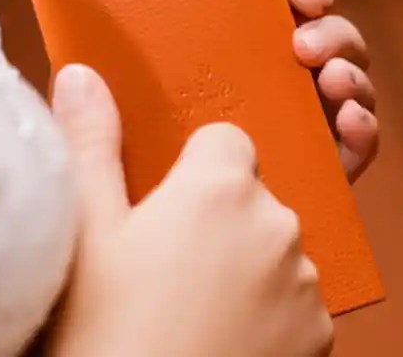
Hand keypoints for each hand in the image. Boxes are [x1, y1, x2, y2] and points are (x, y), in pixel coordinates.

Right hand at [45, 64, 331, 356]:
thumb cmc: (98, 333)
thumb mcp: (81, 235)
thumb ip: (90, 144)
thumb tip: (83, 73)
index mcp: (221, 187)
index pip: (226, 141)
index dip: (191, 171)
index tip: (159, 207)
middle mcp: (278, 222)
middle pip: (254, 196)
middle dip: (219, 220)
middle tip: (163, 270)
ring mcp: (305, 280)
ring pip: (276, 251)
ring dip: (246, 269)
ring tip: (186, 313)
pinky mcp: (321, 333)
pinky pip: (297, 303)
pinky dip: (268, 316)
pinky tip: (219, 341)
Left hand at [55, 0, 377, 181]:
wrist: (136, 229)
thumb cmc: (129, 127)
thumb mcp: (114, 56)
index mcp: (247, 44)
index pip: (293, 2)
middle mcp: (283, 78)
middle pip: (333, 39)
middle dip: (333, 33)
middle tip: (304, 46)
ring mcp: (307, 123)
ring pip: (354, 87)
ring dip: (353, 76)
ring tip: (332, 82)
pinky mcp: (321, 171)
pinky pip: (360, 147)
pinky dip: (364, 130)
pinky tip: (348, 124)